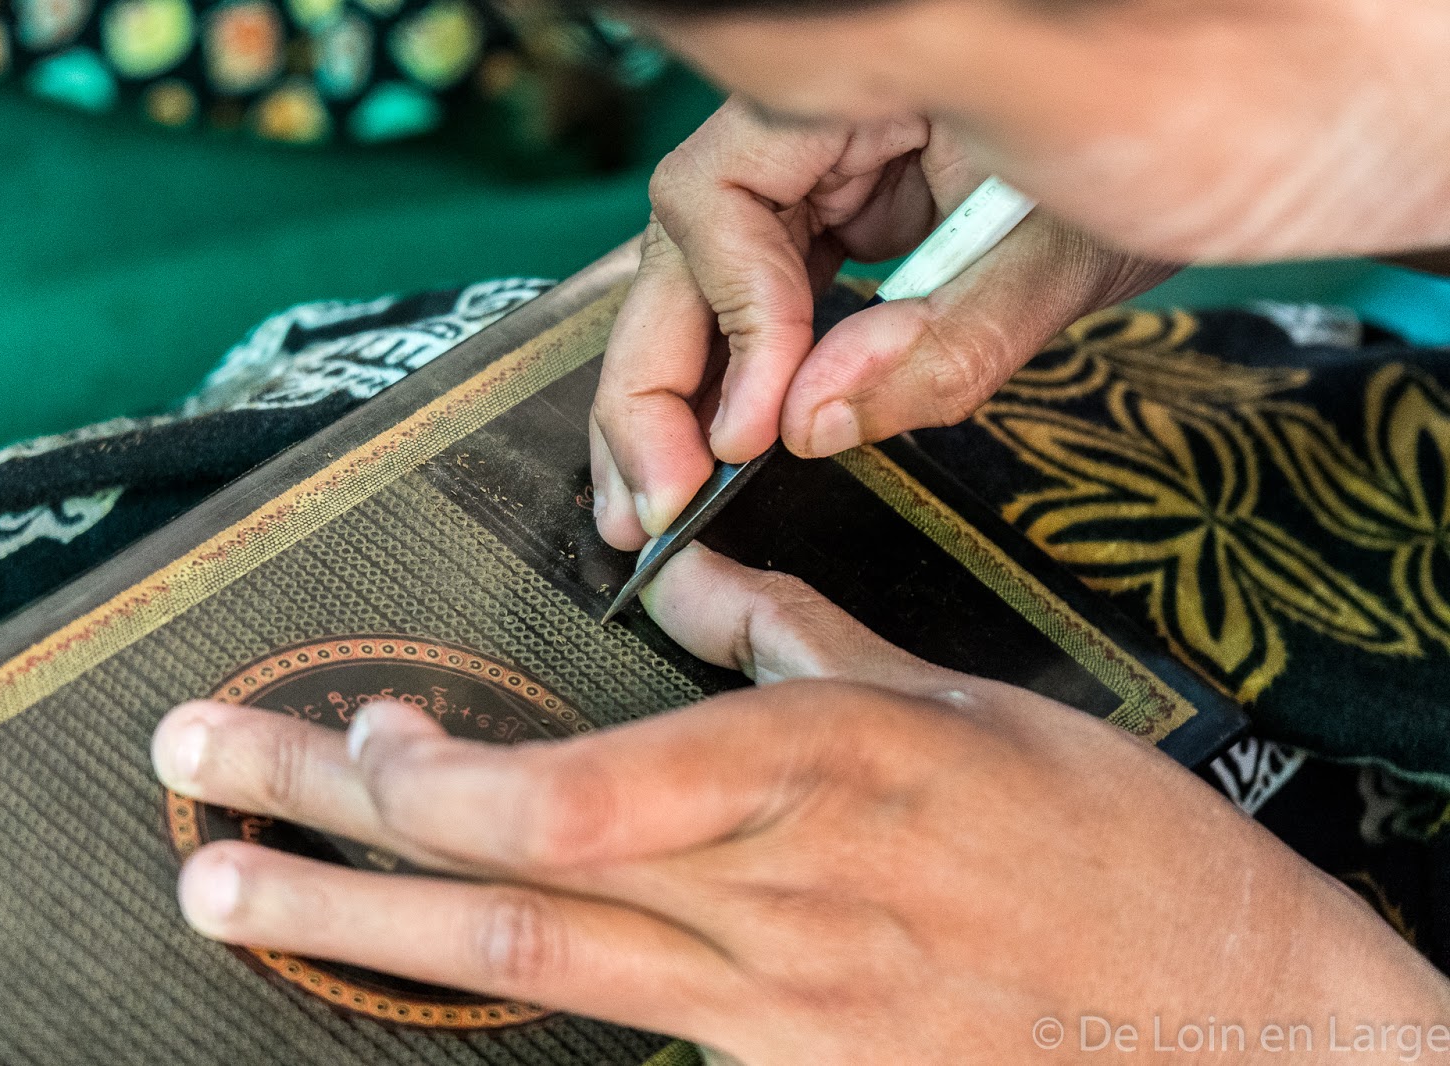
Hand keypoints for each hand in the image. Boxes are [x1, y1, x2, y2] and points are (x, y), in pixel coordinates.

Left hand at [152, 545, 1448, 1062]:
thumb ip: (814, 645)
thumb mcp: (979, 707)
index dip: (438, 774)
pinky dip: (504, 986)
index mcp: (824, 776)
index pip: (581, 788)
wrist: (1236, 1037)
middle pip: (509, 870)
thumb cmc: (1122, 855)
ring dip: (361, 931)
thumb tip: (708, 586)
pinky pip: (621, 1026)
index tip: (349, 732)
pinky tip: (414, 961)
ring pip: (530, 970)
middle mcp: (772, 902)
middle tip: (189, 792)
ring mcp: (771, 1013)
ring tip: (224, 898)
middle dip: (328, 831)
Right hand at [590, 100, 1173, 548]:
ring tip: (654, 495)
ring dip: (671, 395)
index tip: (753, 429)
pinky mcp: (843, 226)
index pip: (720, 197)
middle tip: (648, 503)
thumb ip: (944, 343)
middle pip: (682, 248)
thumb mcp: (1067, 252)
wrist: (1229, 134)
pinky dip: (738, 378)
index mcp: (857, 87)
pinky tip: (723, 446)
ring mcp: (824, 176)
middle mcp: (819, 124)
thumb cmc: (1168, 146)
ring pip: (701, 280)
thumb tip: (811, 425)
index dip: (729, 322)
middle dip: (653, 385)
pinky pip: (763, 299)